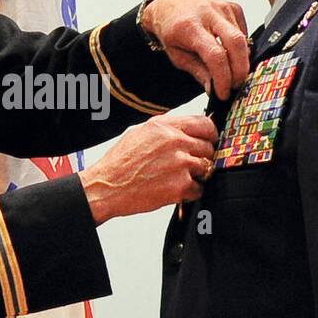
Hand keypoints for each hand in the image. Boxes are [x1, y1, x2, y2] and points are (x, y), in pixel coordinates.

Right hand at [79, 115, 217, 223]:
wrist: (107, 186)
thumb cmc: (120, 164)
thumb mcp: (140, 133)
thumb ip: (166, 129)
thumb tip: (185, 129)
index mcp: (165, 126)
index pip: (205, 124)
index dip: (210, 135)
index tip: (209, 142)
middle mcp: (175, 142)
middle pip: (209, 147)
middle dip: (201, 157)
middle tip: (187, 166)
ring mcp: (180, 163)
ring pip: (207, 168)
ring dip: (196, 176)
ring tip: (177, 178)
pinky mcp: (180, 185)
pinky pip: (199, 189)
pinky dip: (189, 192)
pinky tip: (172, 190)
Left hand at [141, 0, 248, 99]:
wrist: (168, 6)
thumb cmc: (170, 31)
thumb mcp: (177, 56)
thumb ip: (198, 72)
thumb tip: (214, 89)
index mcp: (189, 27)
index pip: (215, 55)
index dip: (223, 78)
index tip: (224, 93)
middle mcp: (207, 13)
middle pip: (236, 44)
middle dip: (240, 70)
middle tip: (235, 85)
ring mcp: (221, 7)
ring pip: (242, 39)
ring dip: (240, 60)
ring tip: (230, 71)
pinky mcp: (232, 6)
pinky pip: (244, 31)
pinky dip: (241, 47)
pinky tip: (230, 52)